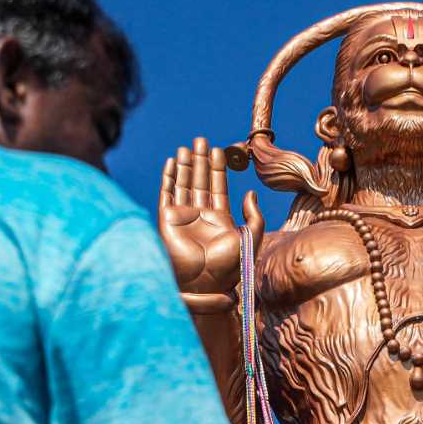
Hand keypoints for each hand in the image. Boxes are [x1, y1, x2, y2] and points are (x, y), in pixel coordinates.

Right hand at [158, 137, 264, 299]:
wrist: (205, 284)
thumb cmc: (229, 268)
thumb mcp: (250, 240)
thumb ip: (255, 217)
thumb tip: (251, 192)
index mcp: (220, 219)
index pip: (218, 187)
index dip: (218, 168)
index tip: (218, 149)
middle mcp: (200, 216)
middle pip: (200, 181)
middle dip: (201, 160)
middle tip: (201, 139)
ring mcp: (183, 217)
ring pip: (184, 184)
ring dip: (186, 165)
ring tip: (188, 146)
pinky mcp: (168, 220)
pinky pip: (167, 193)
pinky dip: (169, 178)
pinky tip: (172, 162)